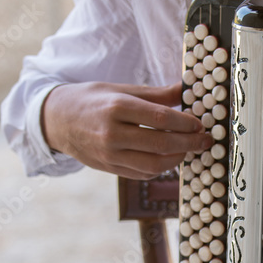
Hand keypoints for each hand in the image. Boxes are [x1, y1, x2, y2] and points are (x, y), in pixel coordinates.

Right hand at [41, 81, 213, 178]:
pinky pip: (142, 173)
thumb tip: (186, 90)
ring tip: (189, 149)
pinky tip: (170, 157)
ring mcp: (109, 155)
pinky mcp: (110, 169)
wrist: (56, 121)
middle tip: (206, 140)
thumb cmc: (91, 100)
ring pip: (154, 165)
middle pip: (160, 143)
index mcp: (115, 108)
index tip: (200, 123)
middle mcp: (111, 134)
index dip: (185, 123)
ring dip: (177, 158)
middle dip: (189, 143)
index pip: (159, 118)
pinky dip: (161, 167)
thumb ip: (155, 94)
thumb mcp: (120, 89)